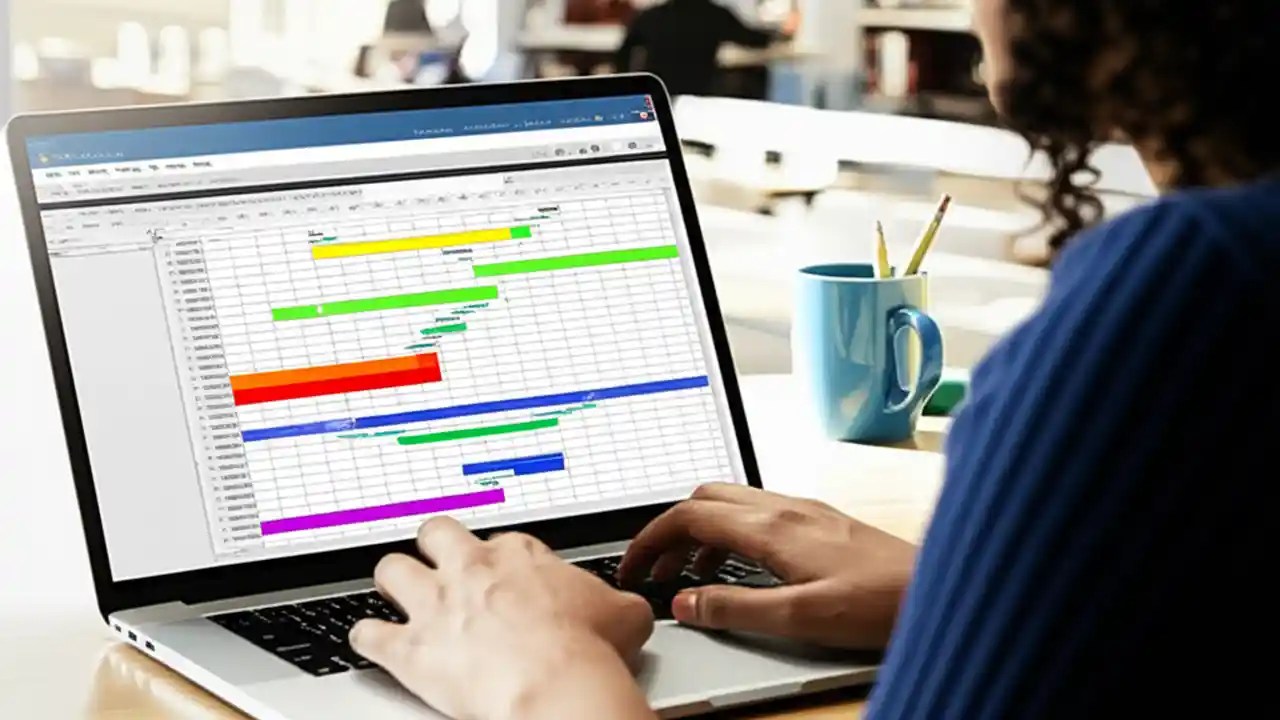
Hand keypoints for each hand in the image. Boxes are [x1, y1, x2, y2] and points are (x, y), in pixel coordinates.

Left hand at [350, 517, 656, 719]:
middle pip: (436, 533)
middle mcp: (471, 569)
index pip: (501, 540)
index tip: (503, 573)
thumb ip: (615, 601)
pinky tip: (369, 640)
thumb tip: (628, 607)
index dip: (500, 558)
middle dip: (435, 546)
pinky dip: (367, 638)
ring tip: (398, 591)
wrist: (555, 685)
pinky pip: (368, 635)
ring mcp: (436, 605)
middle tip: (440, 562)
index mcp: (520, 555)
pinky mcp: (410, 649)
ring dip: (393, 581)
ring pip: (392, 570)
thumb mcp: (623, 613)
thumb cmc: (587, 650)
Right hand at [618, 483, 915, 648]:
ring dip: (699, 532)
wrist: (938, 589)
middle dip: (669, 530)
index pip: (690, 516)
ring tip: (688, 575)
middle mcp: (785, 507)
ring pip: (730, 503)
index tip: (632, 566)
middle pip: (704, 498)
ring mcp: (804, 510)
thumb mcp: (799, 617)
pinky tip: (738, 568)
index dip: (650, 540)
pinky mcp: (820, 520)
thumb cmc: (879, 602)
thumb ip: (735, 609)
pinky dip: (729, 535)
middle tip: (654, 568)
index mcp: (772, 526)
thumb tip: (685, 603)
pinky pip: (757, 513)